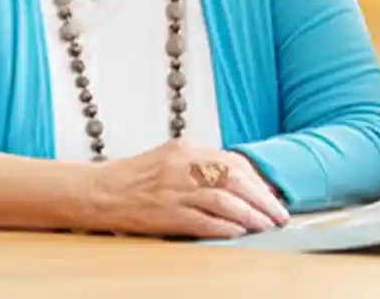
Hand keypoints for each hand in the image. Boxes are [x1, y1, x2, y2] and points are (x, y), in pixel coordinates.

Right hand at [87, 139, 290, 238]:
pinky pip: (204, 221)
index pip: (233, 161)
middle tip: (278, 213)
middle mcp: (182, 166)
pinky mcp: (167, 214)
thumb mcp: (171, 159)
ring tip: (265, 225)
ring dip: (250, 215)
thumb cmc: (136, 177)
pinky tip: (239, 231)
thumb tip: (240, 180)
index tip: (271, 194)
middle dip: (262, 198)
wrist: (101, 192)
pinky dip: (225, 227)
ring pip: (224, 201)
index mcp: (186, 149)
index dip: (257, 180)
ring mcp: (174, 190)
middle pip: (235, 179)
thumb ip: (203, 164)